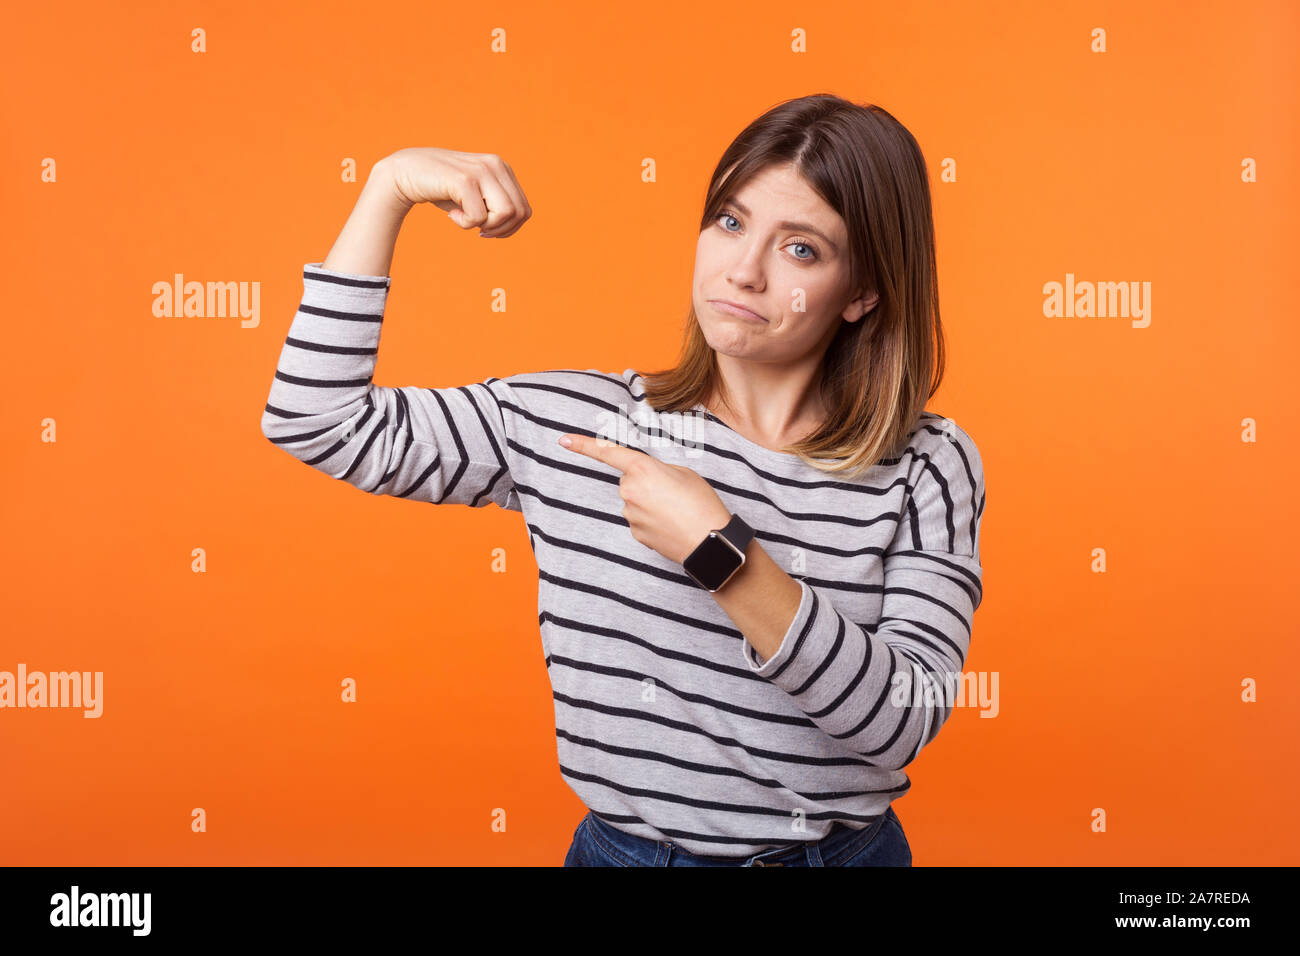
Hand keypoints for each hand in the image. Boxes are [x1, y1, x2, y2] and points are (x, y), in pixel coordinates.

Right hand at [380, 147, 532, 237]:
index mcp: (502, 168)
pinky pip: (479, 217)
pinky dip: (465, 223)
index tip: (487, 230)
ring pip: (505, 214)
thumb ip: (496, 204)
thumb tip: (515, 224)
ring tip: (464, 219)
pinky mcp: (465, 179)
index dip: (509, 229)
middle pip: (519, 213)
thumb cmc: (442, 189)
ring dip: (485, 226)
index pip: (524, 210)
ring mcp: (481, 170)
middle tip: (478, 231)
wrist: (406, 173)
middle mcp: (496, 165)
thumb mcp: (476, 196)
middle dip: (500, 230)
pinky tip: (451, 213)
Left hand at [557, 432, 732, 564]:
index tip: (563, 441)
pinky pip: (640, 519)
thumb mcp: (684, 474)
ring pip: (635, 501)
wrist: (710, 543)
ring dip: (651, 503)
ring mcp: (630, 514)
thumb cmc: (702, 504)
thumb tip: (648, 480)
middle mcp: (629, 491)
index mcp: (642, 469)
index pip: (607, 453)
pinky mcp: (635, 533)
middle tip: (673, 493)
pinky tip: (672, 524)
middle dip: (647, 483)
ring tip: (677, 511)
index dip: (583, 445)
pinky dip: (653, 520)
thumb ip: (659, 470)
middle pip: (630, 480)